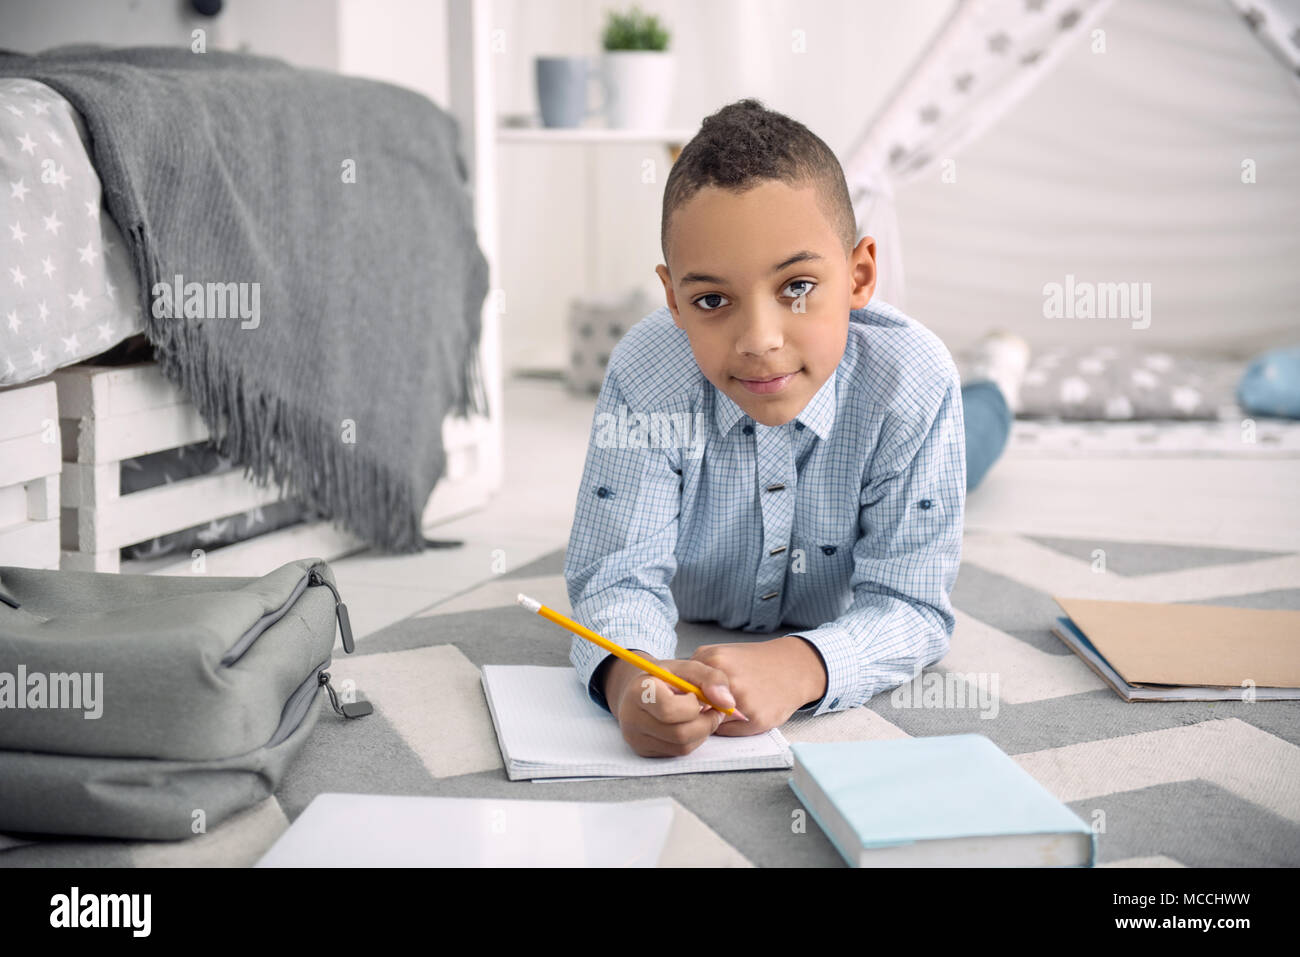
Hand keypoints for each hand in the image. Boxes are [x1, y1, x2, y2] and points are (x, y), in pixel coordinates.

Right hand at [604, 652, 739, 757]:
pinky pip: (677, 753)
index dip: (693, 706)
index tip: (699, 696)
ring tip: (701, 715)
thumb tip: (728, 703)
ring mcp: (636, 738)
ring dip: (701, 732)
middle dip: (704, 722)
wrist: (639, 690)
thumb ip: (711, 678)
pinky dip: (692, 740)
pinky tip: (690, 724)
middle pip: (679, 733)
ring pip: (682, 746)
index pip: (669, 710)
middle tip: (712, 709)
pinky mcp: (643, 750)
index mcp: (639, 692)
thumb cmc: (664, 678)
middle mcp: (632, 718)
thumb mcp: (687, 667)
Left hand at [690, 636, 826, 735]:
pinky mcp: (756, 721)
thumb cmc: (754, 662)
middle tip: (707, 702)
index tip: (681, 698)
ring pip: (709, 722)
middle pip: (693, 708)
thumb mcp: (721, 653)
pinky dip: (729, 726)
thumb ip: (696, 672)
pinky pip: (727, 732)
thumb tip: (676, 695)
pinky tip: (742, 712)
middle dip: (696, 708)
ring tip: (729, 704)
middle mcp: (728, 683)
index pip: (681, 688)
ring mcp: (743, 704)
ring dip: (712, 719)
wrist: (794, 668)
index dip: (680, 696)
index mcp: (715, 661)